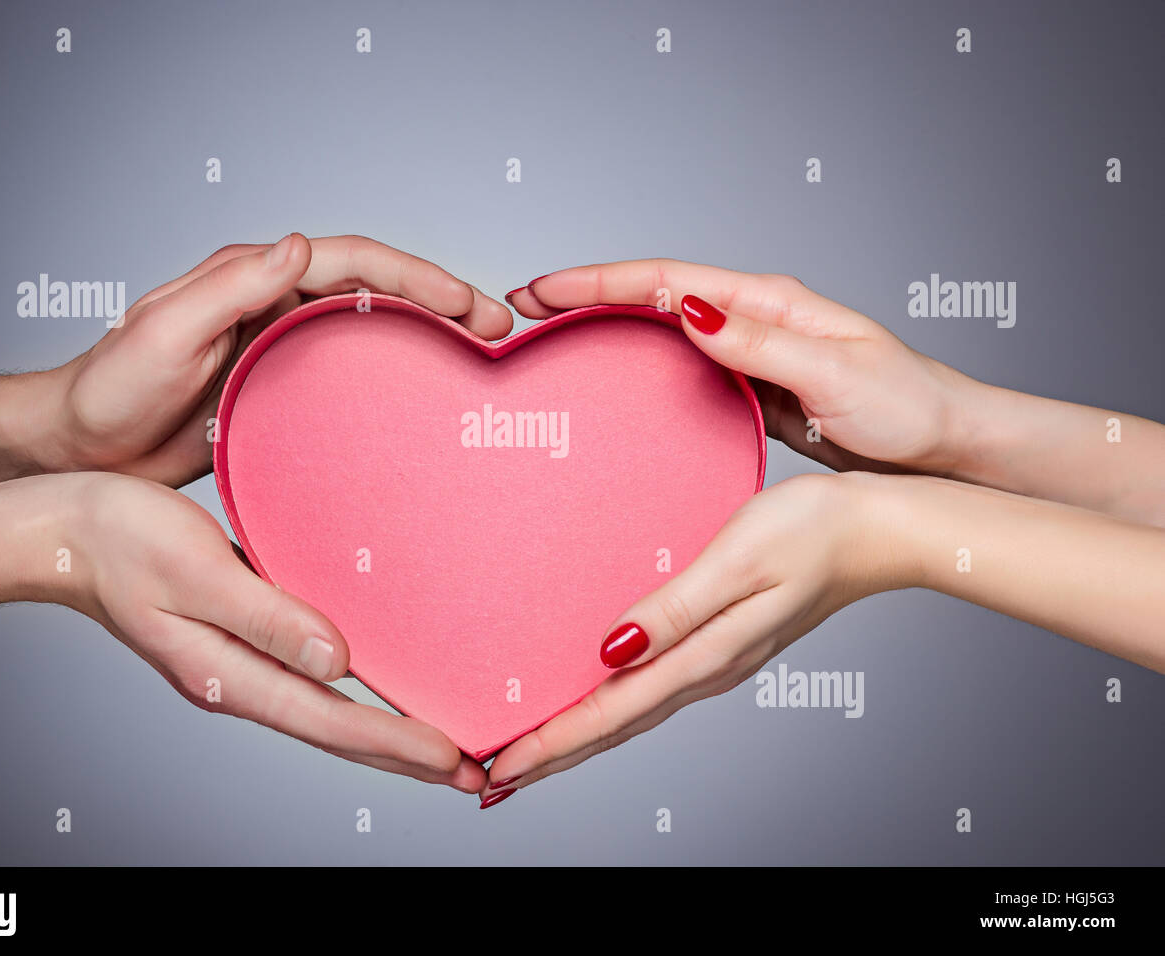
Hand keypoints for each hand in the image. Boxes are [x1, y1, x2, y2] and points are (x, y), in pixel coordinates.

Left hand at [38, 234, 513, 487]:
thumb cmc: (109, 390)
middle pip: (374, 289)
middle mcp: (271, 301)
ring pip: (369, 328)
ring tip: (478, 360)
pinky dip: (392, 375)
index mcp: (251, 276)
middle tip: (497, 330)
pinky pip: (348, 372)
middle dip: (441, 301)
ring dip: (425, 337)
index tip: (467, 302)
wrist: (80, 446)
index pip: (351, 261)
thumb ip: (229, 288)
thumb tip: (301, 246)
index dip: (415, 276)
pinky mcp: (279, 387)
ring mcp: (278, 344)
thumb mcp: (164, 333)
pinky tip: (420, 401)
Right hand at [54, 472, 486, 791]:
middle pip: (335, 733)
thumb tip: (339, 662)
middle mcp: (238, 680)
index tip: (454, 759)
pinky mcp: (238, 638)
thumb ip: (269, 618)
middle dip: (404, 757)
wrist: (65, 530)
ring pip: (325, 711)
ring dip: (383, 732)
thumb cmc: (122, 541)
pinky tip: (372, 685)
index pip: (330, 721)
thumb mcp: (198, 572)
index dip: (395, 742)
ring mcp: (236, 665)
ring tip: (439, 747)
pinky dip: (352, 694)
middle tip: (473, 777)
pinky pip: (308, 678)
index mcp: (228, 674)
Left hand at [481, 472, 891, 800]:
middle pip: (615, 728)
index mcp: (705, 656)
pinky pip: (653, 689)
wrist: (879, 530)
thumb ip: (674, 610)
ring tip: (535, 752)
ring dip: (580, 737)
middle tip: (497, 781)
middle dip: (554, 756)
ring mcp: (717, 661)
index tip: (500, 769)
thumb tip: (610, 653)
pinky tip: (600, 697)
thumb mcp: (737, 562)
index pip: (610, 712)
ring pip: (632, 713)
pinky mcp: (723, 642)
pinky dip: (612, 707)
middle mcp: (707, 670)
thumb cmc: (813, 533)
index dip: (552, 743)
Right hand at [507, 260, 975, 475]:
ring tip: (553, 340)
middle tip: (526, 310)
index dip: (601, 282)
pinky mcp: (752, 391)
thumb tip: (688, 308)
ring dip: (607, 331)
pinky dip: (641, 371)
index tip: (545, 289)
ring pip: (662, 333)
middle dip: (588, 297)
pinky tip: (615, 386)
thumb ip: (759, 343)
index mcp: (770, 302)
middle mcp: (754, 320)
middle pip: (654, 297)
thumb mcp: (833, 372)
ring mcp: (750, 355)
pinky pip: (684, 373)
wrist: (942, 447)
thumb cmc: (906, 407)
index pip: (668, 280)